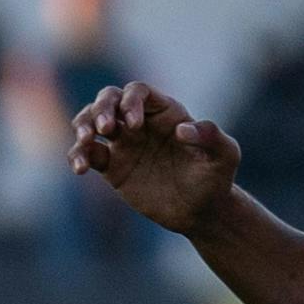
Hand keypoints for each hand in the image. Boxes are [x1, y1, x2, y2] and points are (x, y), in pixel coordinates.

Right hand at [68, 81, 241, 231]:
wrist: (201, 211)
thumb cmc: (215, 178)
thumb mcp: (225, 156)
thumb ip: (211, 136)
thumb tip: (183, 130)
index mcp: (165, 112)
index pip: (138, 92)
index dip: (131, 101)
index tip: (133, 125)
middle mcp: (140, 122)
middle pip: (109, 99)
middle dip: (101, 108)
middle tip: (104, 129)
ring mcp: (123, 143)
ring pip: (91, 121)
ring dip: (82, 125)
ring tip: (86, 142)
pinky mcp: (112, 167)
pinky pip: (88, 154)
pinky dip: (78, 156)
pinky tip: (80, 169)